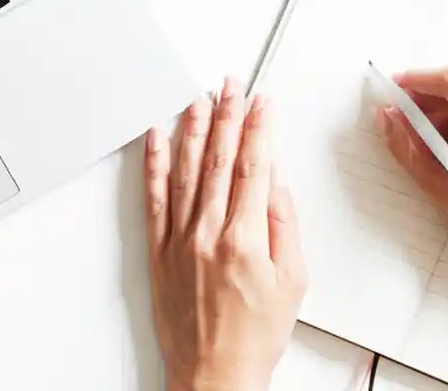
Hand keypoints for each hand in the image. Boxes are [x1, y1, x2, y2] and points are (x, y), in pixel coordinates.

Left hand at [144, 77, 307, 390]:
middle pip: (218, 159)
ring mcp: (180, 240)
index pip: (253, 166)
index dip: (258, 127)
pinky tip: (157, 138)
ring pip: (185, 170)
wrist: (215, 374)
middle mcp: (208, 233)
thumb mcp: (293, 280)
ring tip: (199, 99)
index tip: (261, 102)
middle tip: (230, 85)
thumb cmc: (255, 336)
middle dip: (226, 115)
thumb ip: (286, 224)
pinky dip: (154, 164)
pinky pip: (155, 198)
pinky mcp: (160, 251)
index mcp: (245, 238)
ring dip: (193, 129)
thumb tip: (276, 182)